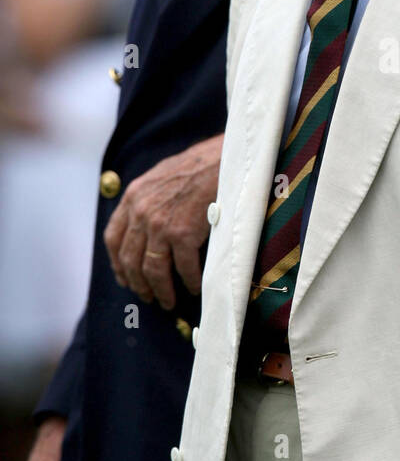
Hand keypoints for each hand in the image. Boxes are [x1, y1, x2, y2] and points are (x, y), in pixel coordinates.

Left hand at [103, 134, 223, 308]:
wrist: (225, 158)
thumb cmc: (200, 166)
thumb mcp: (160, 177)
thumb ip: (148, 200)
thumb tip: (146, 227)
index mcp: (133, 197)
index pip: (114, 238)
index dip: (118, 264)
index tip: (125, 278)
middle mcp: (141, 213)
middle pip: (131, 261)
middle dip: (139, 284)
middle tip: (149, 297)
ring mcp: (161, 225)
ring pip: (153, 270)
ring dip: (161, 291)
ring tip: (169, 301)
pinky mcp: (183, 234)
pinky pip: (183, 268)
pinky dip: (189, 282)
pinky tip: (193, 287)